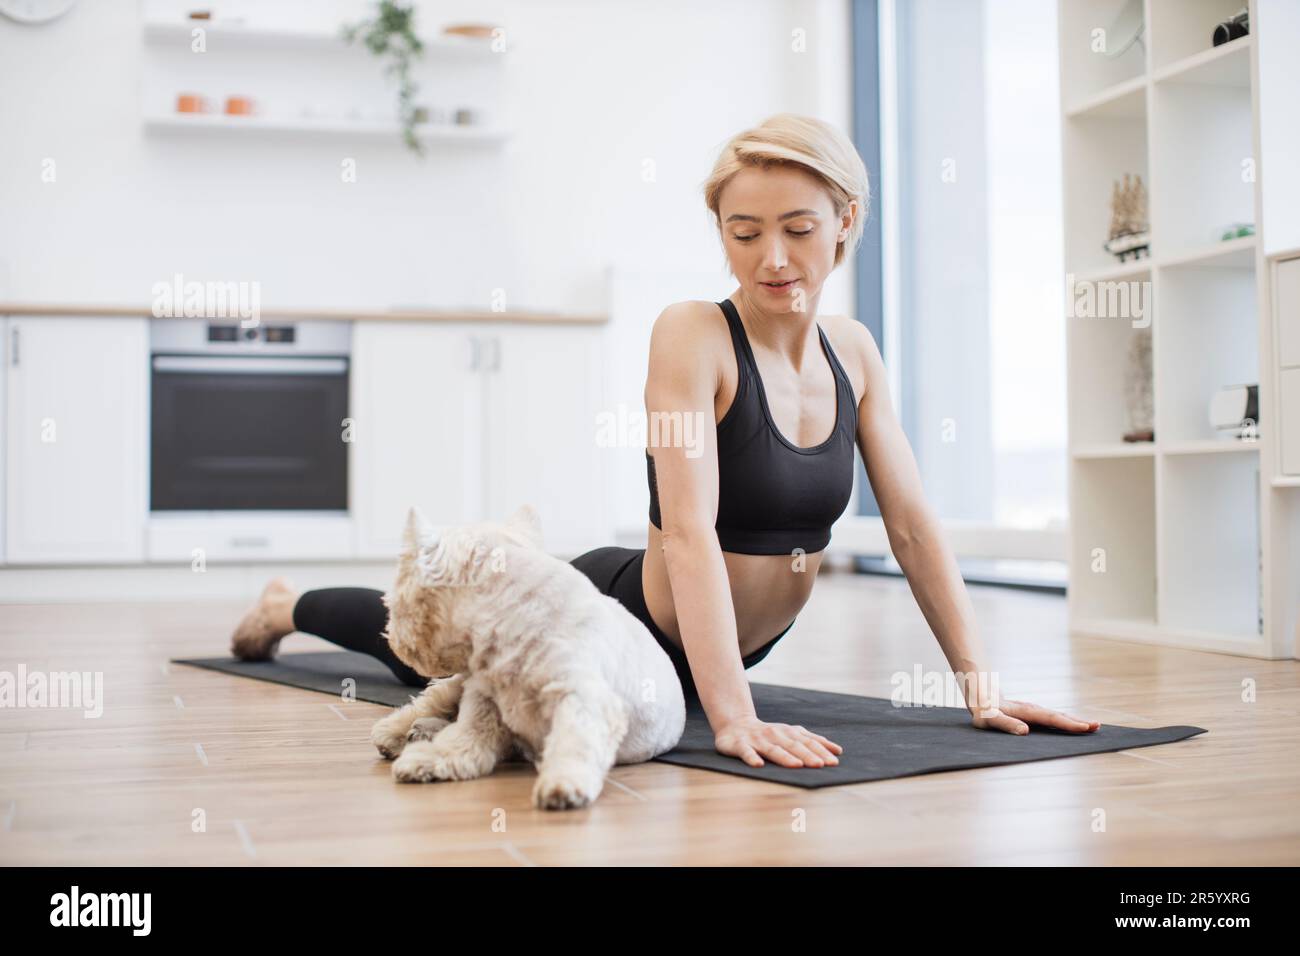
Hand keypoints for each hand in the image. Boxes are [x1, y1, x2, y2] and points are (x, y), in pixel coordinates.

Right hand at [714, 716, 842, 767]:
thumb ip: (812, 741)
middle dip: (807, 755)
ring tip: (797, 765)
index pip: (807, 742)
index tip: (834, 761)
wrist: (735, 724)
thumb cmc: (769, 734)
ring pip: (773, 750)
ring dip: (785, 757)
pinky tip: (758, 765)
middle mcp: (775, 735)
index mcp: (788, 732)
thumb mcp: (791, 734)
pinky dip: (752, 758)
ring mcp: (757, 740)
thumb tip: (837, 751)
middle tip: (821, 765)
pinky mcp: (739, 745)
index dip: (821, 751)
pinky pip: (746, 752)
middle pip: (793, 746)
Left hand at [970, 697, 1100, 734]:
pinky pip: (1052, 718)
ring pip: (1057, 716)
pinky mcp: (1033, 714)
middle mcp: (1033, 709)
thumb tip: (1024, 731)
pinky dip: (1066, 721)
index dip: (1067, 724)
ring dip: (1074, 721)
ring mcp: (1034, 711)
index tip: (1085, 728)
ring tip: (1092, 726)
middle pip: (1058, 716)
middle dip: (1077, 722)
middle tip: (1097, 727)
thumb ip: (1005, 724)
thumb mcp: (990, 719)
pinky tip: (1075, 726)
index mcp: (1025, 711)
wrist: (981, 697)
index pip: (1050, 718)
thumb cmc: (984, 711)